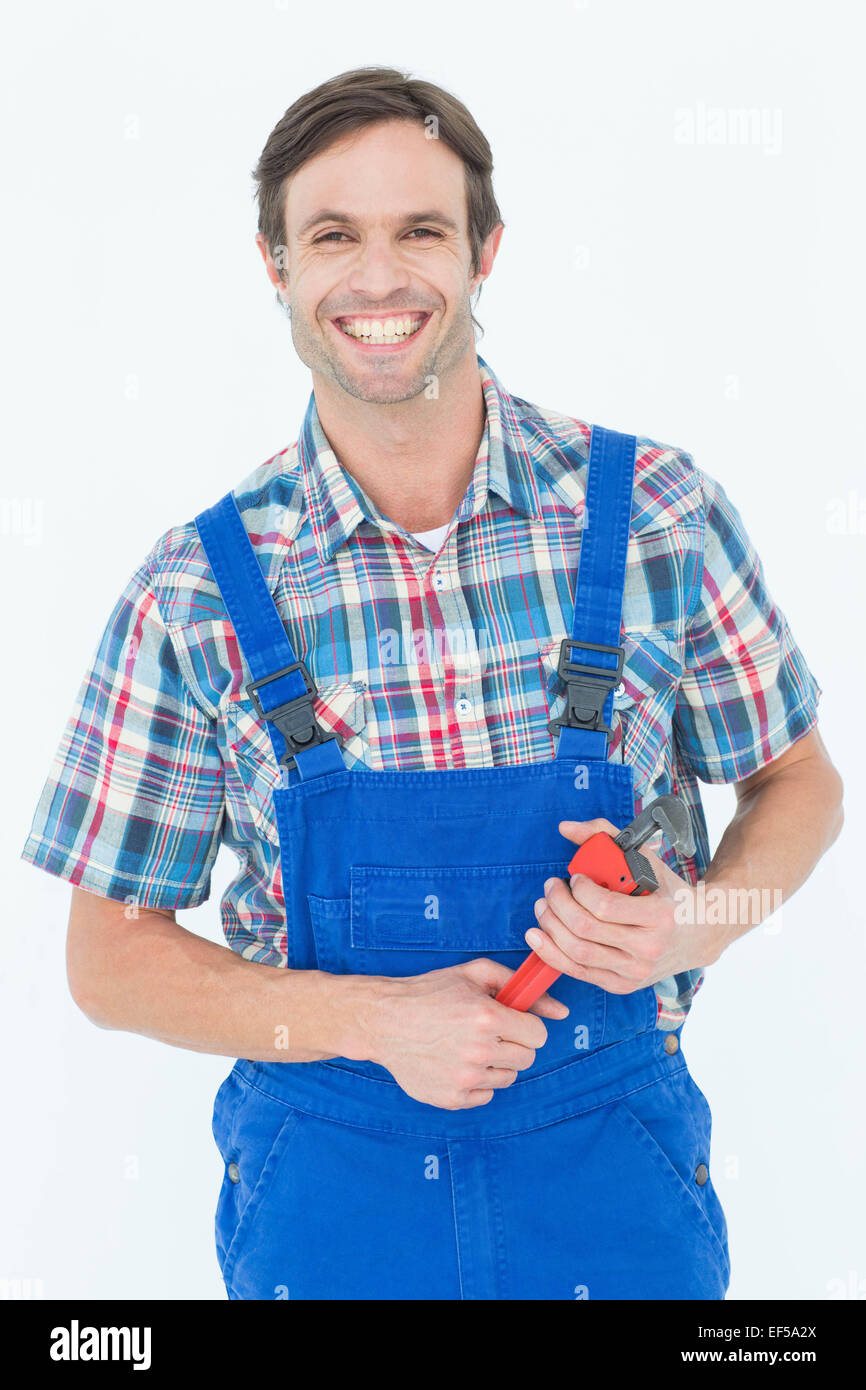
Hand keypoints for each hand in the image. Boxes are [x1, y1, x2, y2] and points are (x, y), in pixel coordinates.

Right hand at [357, 958, 568, 1110]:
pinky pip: (486, 1096)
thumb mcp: (475, 974)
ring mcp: (464, 1079)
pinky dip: (476, 1083)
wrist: (384, 1020)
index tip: (510, 1021)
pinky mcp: (451, 1099)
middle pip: (527, 1058)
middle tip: (487, 1032)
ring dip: (495, 1063)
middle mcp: (478, 1051)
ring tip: (468, 1046)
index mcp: (488, 1017)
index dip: (526, 1026)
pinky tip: (455, 1063)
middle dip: (513, 1044)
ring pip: (508, 1078)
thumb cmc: (431, 992)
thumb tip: (561, 1011)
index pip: (539, 1036)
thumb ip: (523, 987)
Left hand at [525, 817, 723, 993]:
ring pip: (576, 952)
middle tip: (551, 888)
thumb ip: (605, 836)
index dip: (579, 890)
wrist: (699, 934)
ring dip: (550, 926)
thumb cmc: (670, 894)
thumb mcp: (646, 860)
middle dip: (557, 904)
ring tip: (544, 906)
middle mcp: (648, 949)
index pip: (604, 907)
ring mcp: (635, 971)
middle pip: (584, 929)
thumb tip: (565, 828)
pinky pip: (577, 971)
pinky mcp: (621, 984)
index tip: (575, 877)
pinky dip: (552, 952)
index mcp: (660, 916)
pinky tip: (540, 935)